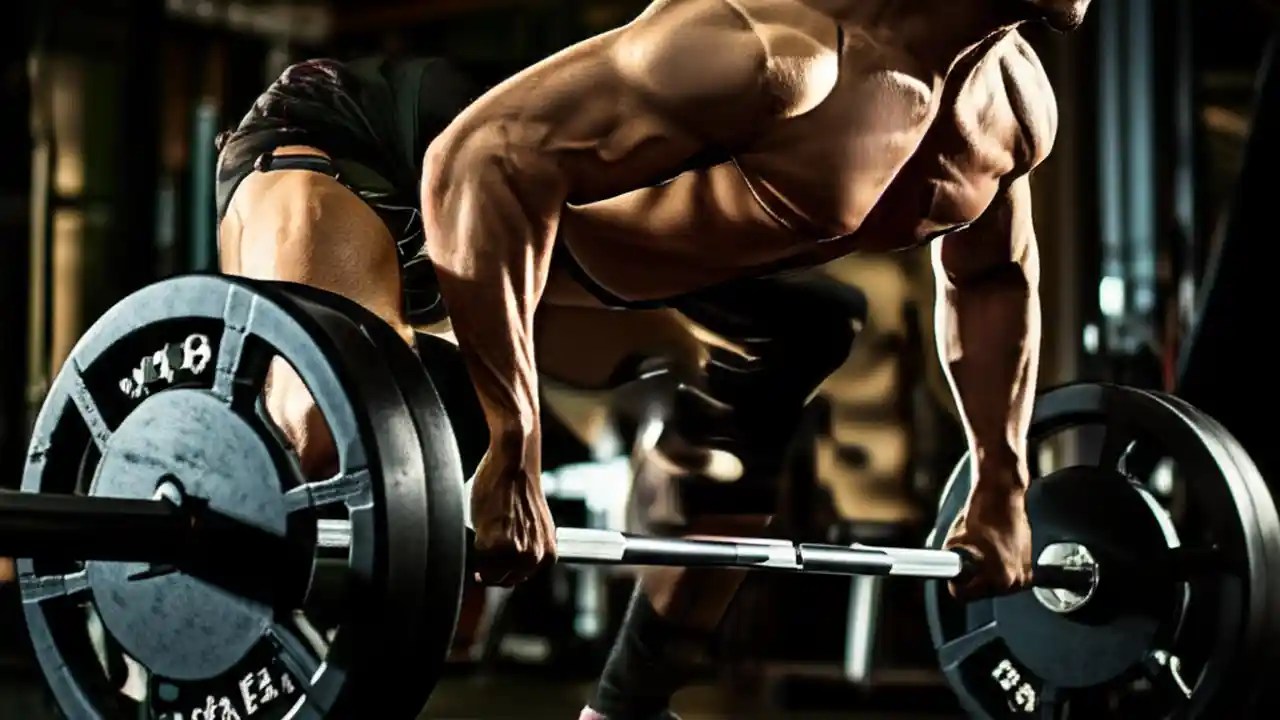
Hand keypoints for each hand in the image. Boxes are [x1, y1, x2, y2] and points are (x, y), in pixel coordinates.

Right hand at [469, 452, 556, 586]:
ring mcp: (514, 553)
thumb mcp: (534, 527)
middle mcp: (533, 558)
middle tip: (482, 555)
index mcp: (547, 554)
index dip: (503, 571)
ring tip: (482, 539)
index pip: (519, 578)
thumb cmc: (521, 488)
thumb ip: (526, 548)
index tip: (493, 566)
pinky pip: (476, 559)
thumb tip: (507, 562)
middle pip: (503, 580)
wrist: (515, 466)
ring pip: (488, 574)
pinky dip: (473, 546)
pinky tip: (480, 528)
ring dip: (482, 560)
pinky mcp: (493, 544)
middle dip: (491, 569)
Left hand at [944, 486, 1032, 599]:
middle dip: (972, 578)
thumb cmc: (980, 516)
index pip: (964, 595)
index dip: (956, 581)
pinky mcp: (1029, 568)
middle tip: (969, 557)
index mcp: (999, 578)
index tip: (954, 571)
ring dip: (985, 574)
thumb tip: (947, 573)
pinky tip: (994, 551)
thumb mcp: (953, 543)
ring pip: (993, 587)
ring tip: (983, 551)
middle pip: (981, 594)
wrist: (1001, 498)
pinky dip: (998, 568)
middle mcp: (1015, 581)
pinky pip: (1006, 577)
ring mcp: (1024, 575)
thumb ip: (950, 565)